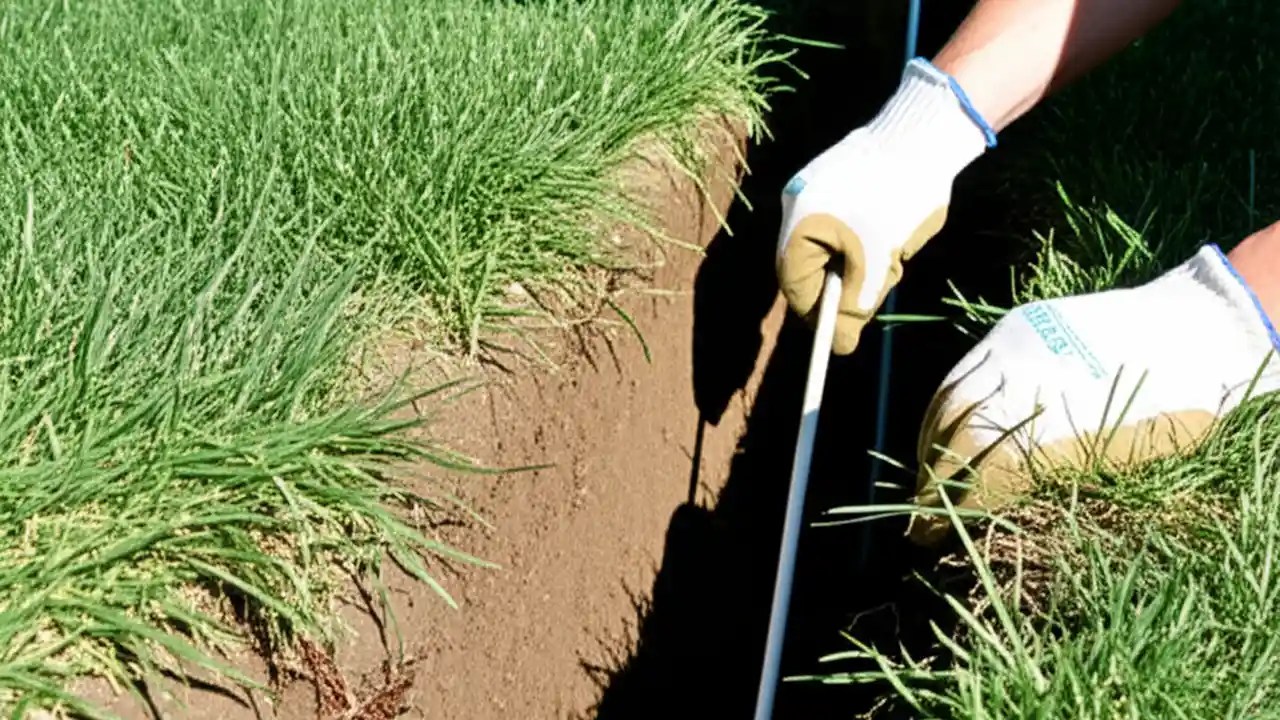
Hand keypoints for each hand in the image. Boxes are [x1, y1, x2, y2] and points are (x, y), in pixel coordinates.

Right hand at [776, 58, 991, 354]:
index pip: (795, 284)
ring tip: (890, 250)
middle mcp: (797, 202)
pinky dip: (858, 238)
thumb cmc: (900, 197)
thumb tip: (839, 345)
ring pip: (824, 246)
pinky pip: (836, 223)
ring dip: (854, 261)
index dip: (817, 314)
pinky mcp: (832, 178)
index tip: (842, 330)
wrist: (925, 132)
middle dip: (839, 285)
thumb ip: (855, 305)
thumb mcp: (879, 261)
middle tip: (874, 290)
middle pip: (806, 265)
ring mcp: (813, 187)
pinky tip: (887, 229)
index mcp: (800, 222)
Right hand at [906, 244, 1279, 545]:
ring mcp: (1013, 350)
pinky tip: (937, 431)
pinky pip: (960, 373)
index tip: (930, 534)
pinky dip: (939, 408)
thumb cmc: (1175, 406)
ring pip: (950, 404)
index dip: (951, 507)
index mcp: (1052, 422)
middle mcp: (1022, 383)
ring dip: (928, 447)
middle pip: (957, 440)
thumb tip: (996, 506)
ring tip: (922, 480)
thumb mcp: (1123, 457)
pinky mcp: (1013, 329)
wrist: (1194, 327)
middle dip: (931, 483)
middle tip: (919, 518)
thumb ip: (1055, 477)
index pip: (981, 474)